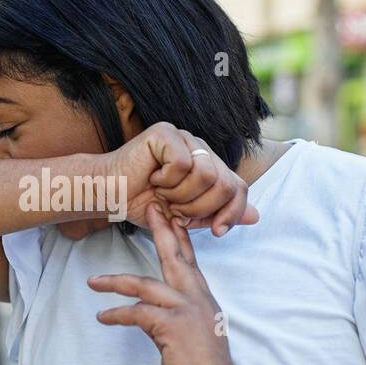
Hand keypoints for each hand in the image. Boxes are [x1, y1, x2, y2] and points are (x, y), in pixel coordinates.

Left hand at [87, 202, 247, 364]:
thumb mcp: (198, 340)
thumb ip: (180, 323)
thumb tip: (156, 319)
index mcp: (205, 302)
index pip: (191, 262)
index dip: (180, 238)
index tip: (171, 216)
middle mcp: (199, 300)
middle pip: (175, 257)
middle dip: (161, 231)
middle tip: (150, 207)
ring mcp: (187, 312)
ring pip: (146, 284)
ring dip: (116, 281)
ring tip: (92, 282)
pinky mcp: (173, 328)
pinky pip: (137, 312)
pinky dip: (117, 314)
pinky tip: (103, 317)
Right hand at [98, 122, 259, 235]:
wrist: (109, 195)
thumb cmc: (142, 204)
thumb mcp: (186, 216)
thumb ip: (218, 213)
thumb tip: (257, 216)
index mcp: (208, 164)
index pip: (238, 186)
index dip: (232, 212)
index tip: (217, 232)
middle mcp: (199, 147)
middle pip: (225, 183)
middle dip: (202, 208)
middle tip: (177, 211)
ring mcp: (183, 137)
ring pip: (206, 174)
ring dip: (183, 195)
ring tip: (164, 194)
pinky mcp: (165, 132)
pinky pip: (183, 163)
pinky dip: (167, 180)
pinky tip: (152, 178)